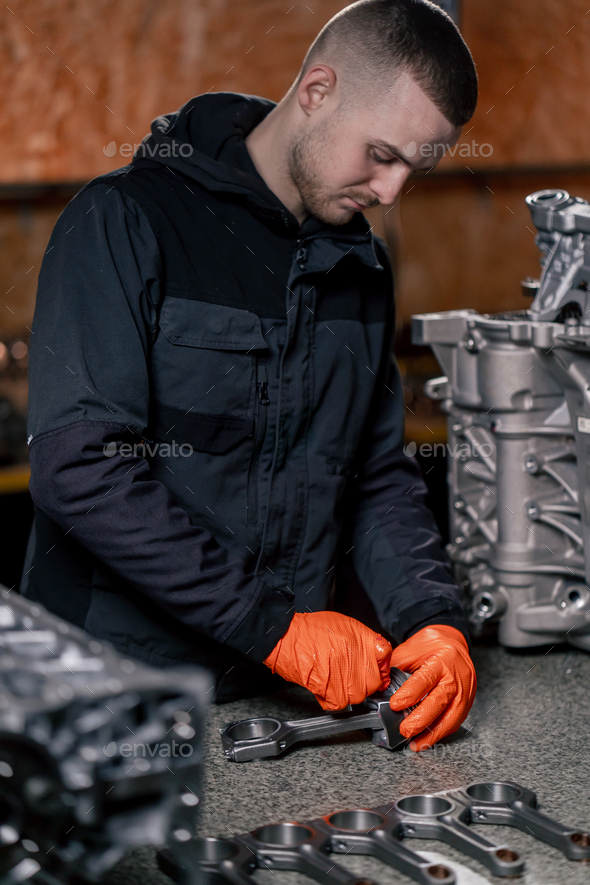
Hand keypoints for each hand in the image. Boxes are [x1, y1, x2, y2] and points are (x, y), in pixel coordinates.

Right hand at [263, 611, 392, 710]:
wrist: (289, 638)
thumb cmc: (313, 630)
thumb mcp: (346, 625)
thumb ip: (366, 640)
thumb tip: (377, 654)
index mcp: (367, 643)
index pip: (386, 658)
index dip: (378, 662)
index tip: (370, 664)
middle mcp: (363, 663)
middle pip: (375, 681)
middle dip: (362, 678)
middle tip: (343, 668)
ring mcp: (352, 682)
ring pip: (359, 694)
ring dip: (347, 688)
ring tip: (331, 673)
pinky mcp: (337, 696)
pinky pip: (342, 703)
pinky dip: (332, 696)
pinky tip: (324, 682)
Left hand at [388, 624, 475, 750]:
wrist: (454, 643)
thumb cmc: (431, 646)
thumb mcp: (412, 648)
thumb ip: (397, 666)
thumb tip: (380, 686)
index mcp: (441, 661)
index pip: (425, 680)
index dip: (409, 694)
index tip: (394, 705)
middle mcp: (455, 678)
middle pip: (439, 702)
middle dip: (420, 720)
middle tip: (404, 730)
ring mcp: (465, 692)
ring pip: (451, 717)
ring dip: (432, 733)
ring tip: (415, 743)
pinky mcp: (467, 703)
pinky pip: (455, 722)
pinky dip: (441, 733)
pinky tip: (427, 739)